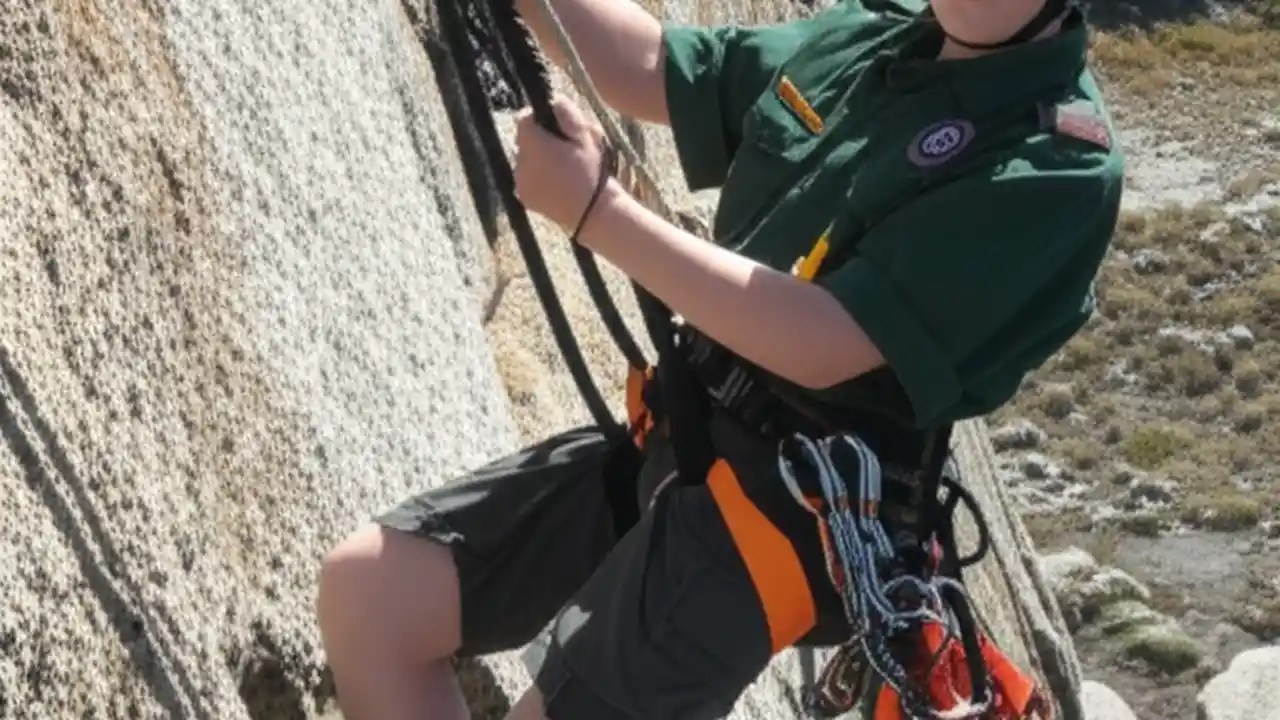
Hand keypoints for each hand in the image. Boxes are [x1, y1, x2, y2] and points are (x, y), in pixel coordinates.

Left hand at [513, 94, 612, 231]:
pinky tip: (557, 185)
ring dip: (538, 161)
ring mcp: (520, 182)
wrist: (595, 212)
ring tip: (563, 170)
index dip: (538, 118)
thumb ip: (566, 112)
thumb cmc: (593, 171)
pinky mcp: (524, 198)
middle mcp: (520, 162)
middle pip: (524, 142)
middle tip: (564, 151)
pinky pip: (527, 180)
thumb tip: (553, 100)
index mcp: (533, 144)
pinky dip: (537, 179)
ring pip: (525, 161)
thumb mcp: (585, 135)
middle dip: (540, 142)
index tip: (555, 126)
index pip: (523, 119)